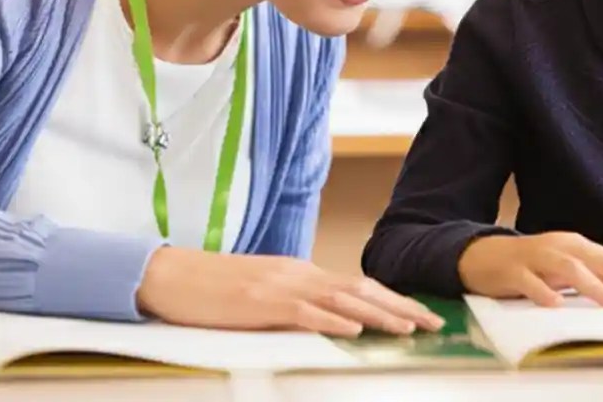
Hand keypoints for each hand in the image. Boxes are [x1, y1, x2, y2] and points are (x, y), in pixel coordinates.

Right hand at [136, 247, 443, 336]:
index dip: (391, 299)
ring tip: (409, 328)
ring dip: (379, 315)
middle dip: (400, 306)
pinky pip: (304, 313)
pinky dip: (333, 321)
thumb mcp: (259, 293)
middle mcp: (296, 274)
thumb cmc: (210, 289)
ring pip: (341, 300)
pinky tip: (355, 331)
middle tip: (433, 322)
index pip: (354, 285)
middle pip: (359, 289)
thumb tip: (323, 318)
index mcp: (298, 273)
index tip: (419, 314)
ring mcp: (279, 287)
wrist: (169, 274)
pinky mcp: (260, 303)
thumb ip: (292, 302)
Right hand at [457, 232, 602, 306]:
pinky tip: (556, 304)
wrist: (483, 255)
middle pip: (600, 262)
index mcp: (577, 246)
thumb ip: (592, 275)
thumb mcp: (564, 267)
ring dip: (593, 286)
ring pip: (569, 269)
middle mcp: (561, 247)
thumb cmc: (531, 264)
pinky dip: (543, 292)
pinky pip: (530, 282)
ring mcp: (537, 257)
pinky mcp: (513, 270)